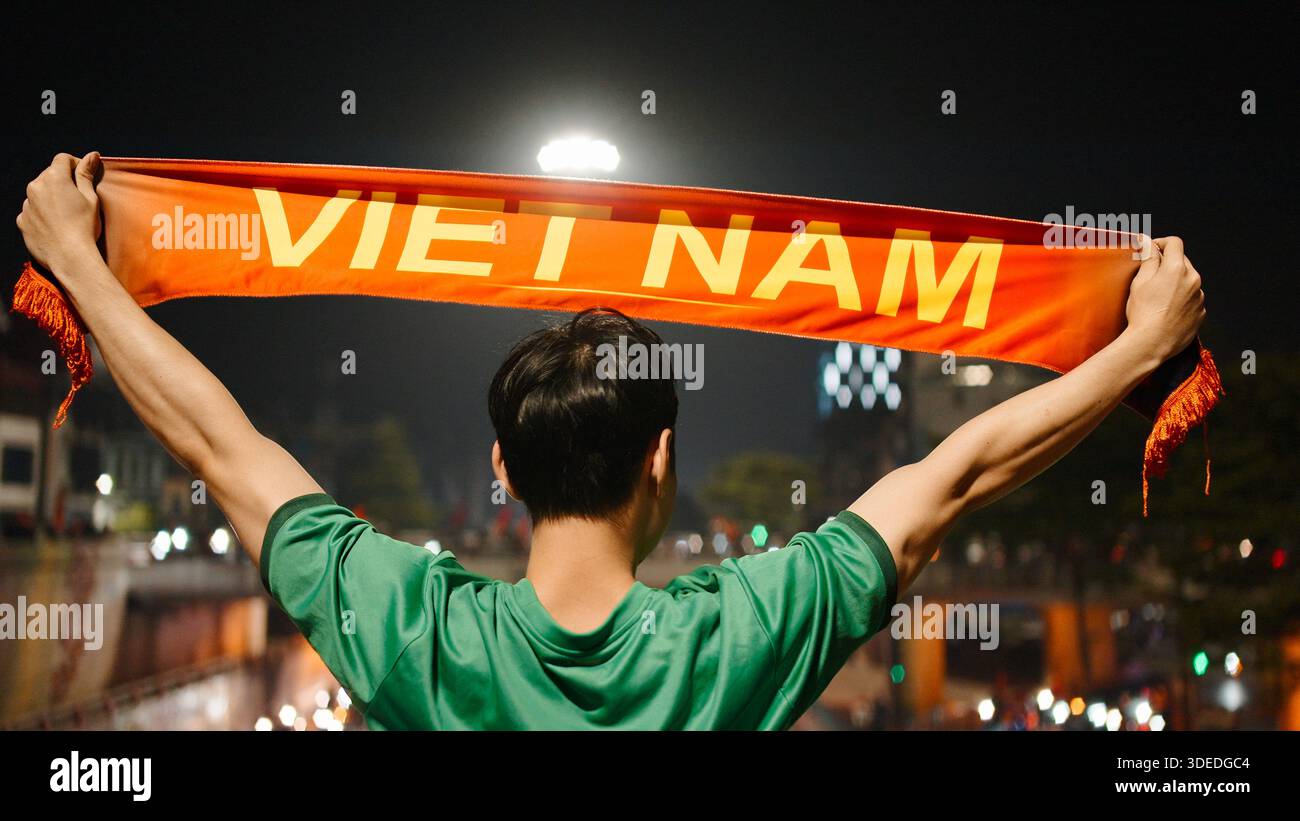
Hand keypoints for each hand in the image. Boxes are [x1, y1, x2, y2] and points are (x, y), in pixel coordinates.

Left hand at [16, 152, 102, 274]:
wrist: (70, 257)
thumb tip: (91, 155)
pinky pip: (32, 211)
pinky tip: (56, 226)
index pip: (63, 159)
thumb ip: (86, 174)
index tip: (85, 176)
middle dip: (63, 182)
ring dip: (51, 198)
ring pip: (40, 193)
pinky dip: (42, 214)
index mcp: (54, 178)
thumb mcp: (91, 198)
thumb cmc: (84, 227)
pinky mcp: (22, 221)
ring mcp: (26, 205)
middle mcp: (35, 187)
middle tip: (78, 199)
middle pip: (49, 175)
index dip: (76, 164)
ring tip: (67, 216)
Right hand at [1122, 235, 1205, 362]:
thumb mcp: (1139, 282)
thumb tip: (1148, 244)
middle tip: (1150, 277)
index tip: (1152, 250)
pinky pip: (1192, 299)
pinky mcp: (1200, 312)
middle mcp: (1193, 279)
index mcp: (1177, 268)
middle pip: (1182, 262)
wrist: (1151, 343)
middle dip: (1168, 265)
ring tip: (1159, 299)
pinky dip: (1182, 300)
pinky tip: (1167, 311)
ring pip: (1188, 281)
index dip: (1161, 243)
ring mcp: (1199, 297)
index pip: (1174, 243)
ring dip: (1176, 284)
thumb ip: (1148, 259)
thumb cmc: (1143, 313)